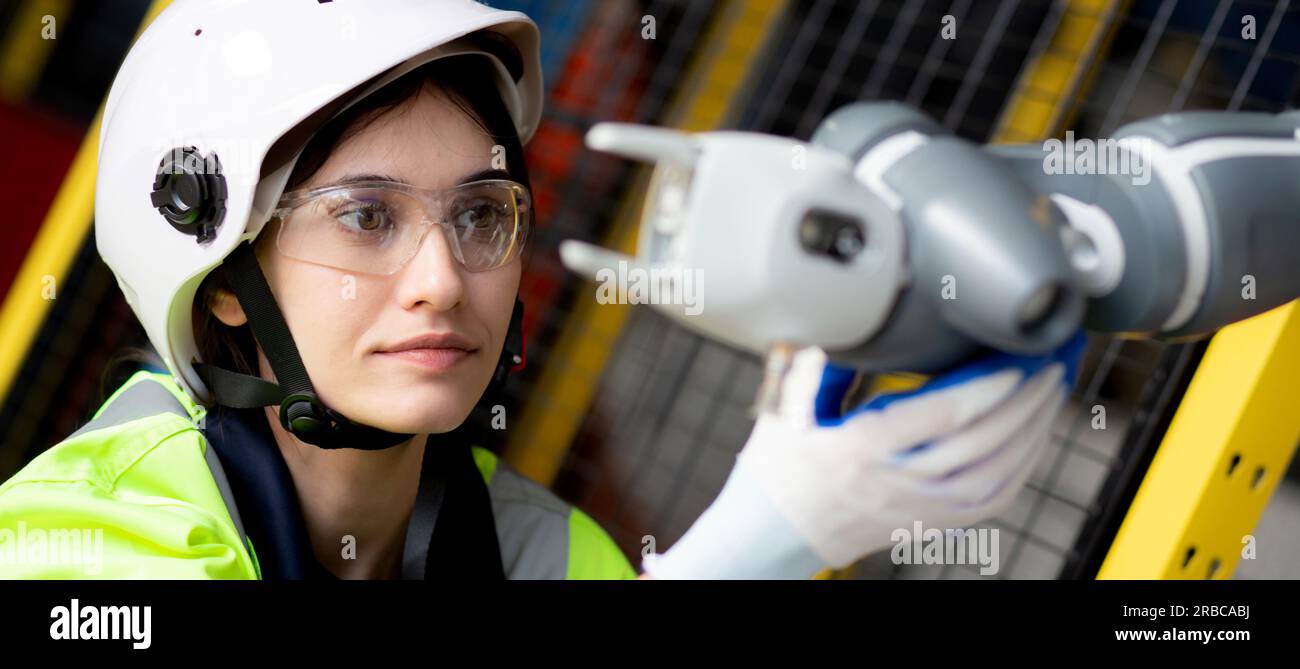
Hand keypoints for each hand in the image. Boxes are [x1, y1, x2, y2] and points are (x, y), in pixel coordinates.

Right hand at [640, 331, 1086, 578]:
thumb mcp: (785, 406)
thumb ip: (820, 359)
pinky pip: (994, 499)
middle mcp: (896, 484)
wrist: (773, 533)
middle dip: (1028, 398)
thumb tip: (846, 314)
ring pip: (997, 472)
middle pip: (982, 441)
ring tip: (1054, 387)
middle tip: (1053, 358)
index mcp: (860, 448)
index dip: (990, 386)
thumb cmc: (779, 469)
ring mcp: (918, 509)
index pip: (941, 416)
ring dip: (1035, 428)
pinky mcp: (931, 523)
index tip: (1018, 358)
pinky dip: (1024, 466)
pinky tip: (1037, 436)